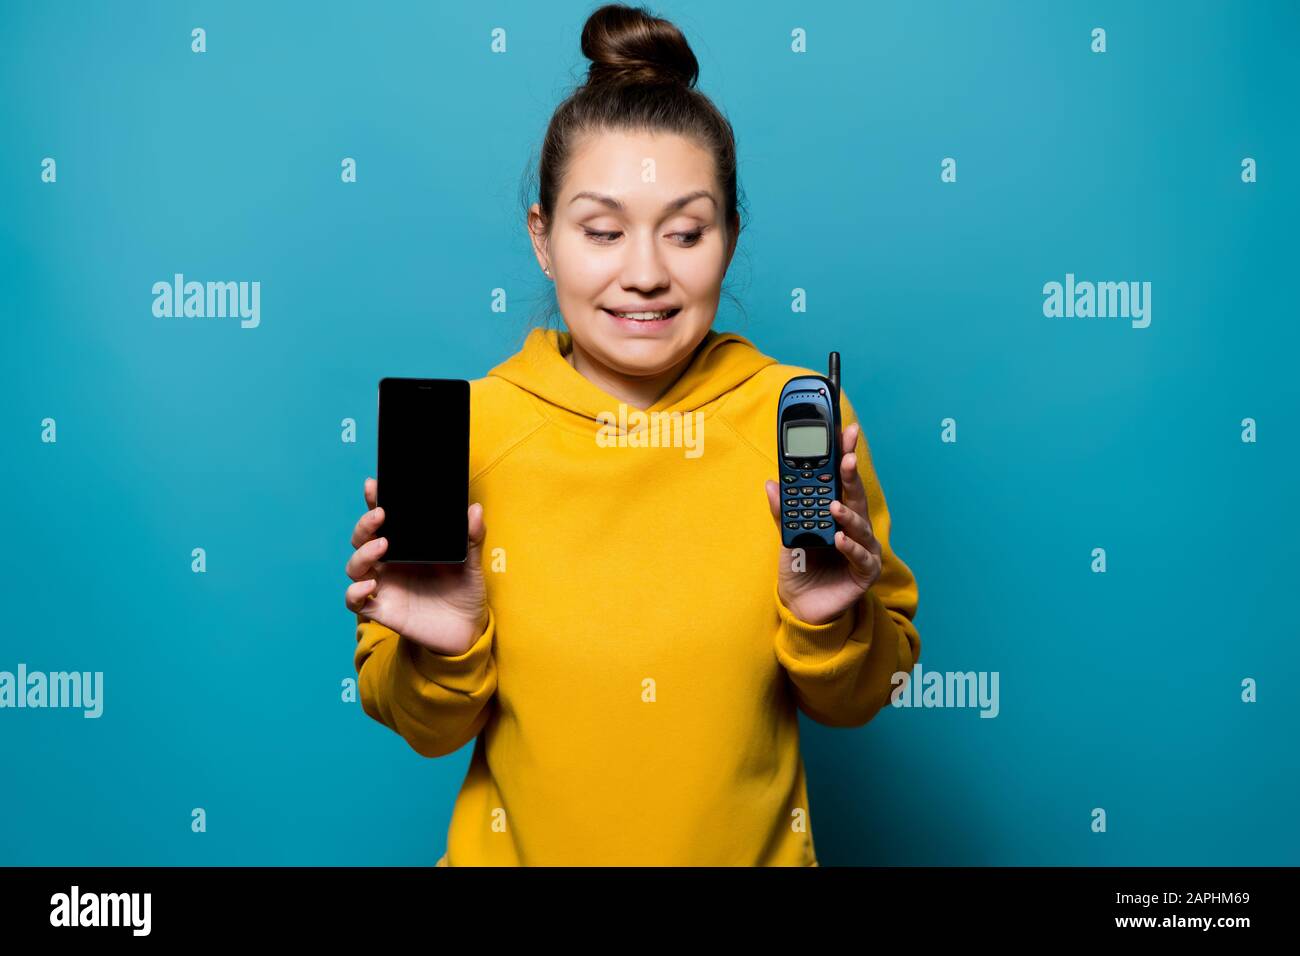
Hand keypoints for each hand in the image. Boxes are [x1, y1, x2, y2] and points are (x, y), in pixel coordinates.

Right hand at [344, 477, 488, 656]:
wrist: (468, 629)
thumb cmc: (466, 591)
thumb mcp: (473, 563)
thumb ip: (472, 537)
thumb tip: (475, 509)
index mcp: (407, 547)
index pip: (384, 521)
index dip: (373, 502)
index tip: (373, 485)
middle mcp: (390, 564)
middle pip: (362, 539)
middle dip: (365, 524)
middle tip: (380, 515)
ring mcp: (385, 586)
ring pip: (355, 566)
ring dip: (362, 554)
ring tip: (382, 546)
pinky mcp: (383, 610)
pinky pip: (355, 601)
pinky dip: (354, 592)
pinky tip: (369, 584)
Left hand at [765, 422, 881, 624]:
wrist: (801, 606)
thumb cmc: (800, 567)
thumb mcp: (787, 536)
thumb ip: (783, 512)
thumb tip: (772, 483)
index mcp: (837, 513)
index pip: (842, 479)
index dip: (844, 455)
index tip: (845, 432)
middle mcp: (853, 526)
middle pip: (854, 495)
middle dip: (851, 474)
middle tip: (847, 456)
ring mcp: (862, 548)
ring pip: (860, 525)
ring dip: (847, 514)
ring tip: (834, 507)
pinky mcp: (865, 572)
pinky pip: (860, 557)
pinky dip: (850, 548)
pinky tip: (839, 540)